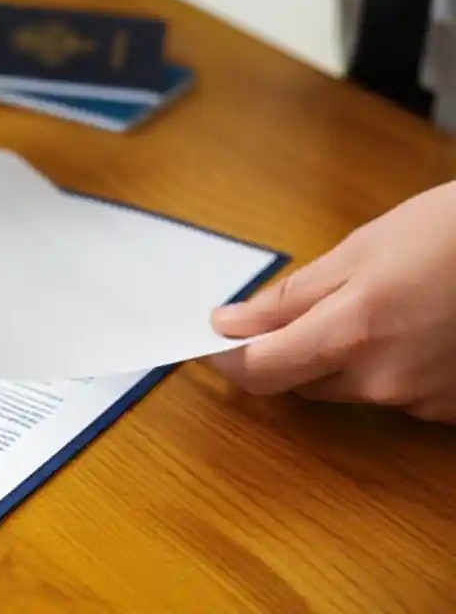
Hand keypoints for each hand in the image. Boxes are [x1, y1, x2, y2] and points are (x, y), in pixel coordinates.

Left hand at [209, 181, 455, 423]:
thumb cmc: (451, 233)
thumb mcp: (360, 249)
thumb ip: (290, 297)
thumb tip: (230, 323)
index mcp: (351, 334)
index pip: (259, 372)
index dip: (227, 360)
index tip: (211, 344)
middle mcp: (383, 381)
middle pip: (302, 382)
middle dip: (293, 349)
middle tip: (318, 302)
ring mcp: (422, 401)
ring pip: (350, 388)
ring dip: (345, 357)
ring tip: (387, 304)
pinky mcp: (452, 410)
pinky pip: (397, 394)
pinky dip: (392, 365)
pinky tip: (421, 326)